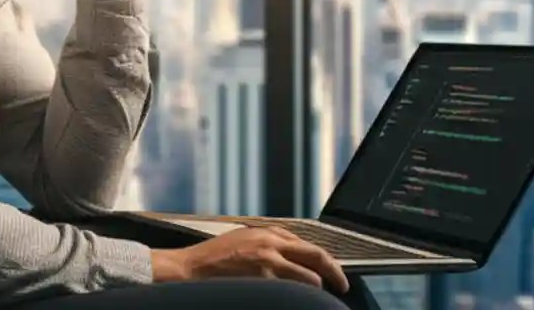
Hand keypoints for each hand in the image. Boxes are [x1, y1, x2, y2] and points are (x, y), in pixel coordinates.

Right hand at [151, 227, 348, 292]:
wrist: (190, 268)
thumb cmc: (214, 257)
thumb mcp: (245, 240)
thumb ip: (269, 244)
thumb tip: (292, 255)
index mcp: (269, 232)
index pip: (308, 245)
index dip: (326, 260)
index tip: (333, 271)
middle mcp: (272, 243)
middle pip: (316, 256)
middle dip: (335, 272)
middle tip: (343, 285)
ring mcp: (268, 262)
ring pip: (309, 277)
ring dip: (317, 289)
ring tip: (320, 299)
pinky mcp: (261, 279)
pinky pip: (292, 290)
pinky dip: (300, 296)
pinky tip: (300, 301)